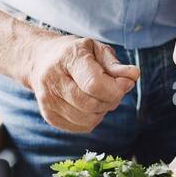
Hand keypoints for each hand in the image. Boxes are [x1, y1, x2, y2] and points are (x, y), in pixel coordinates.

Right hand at [24, 35, 138, 132]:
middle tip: (115, 89)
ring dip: (103, 110)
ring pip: (88, 119)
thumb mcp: (97, 49)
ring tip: (101, 95)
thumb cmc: (77, 54)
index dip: (116, 88)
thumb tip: (133, 75)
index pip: (94, 84)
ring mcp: (48, 101)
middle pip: (92, 104)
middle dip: (112, 99)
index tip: (126, 82)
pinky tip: (91, 104)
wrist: (41, 60)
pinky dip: (94, 118)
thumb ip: (115, 65)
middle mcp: (53, 81)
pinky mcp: (49, 116)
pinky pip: (82, 127)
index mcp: (68, 59)